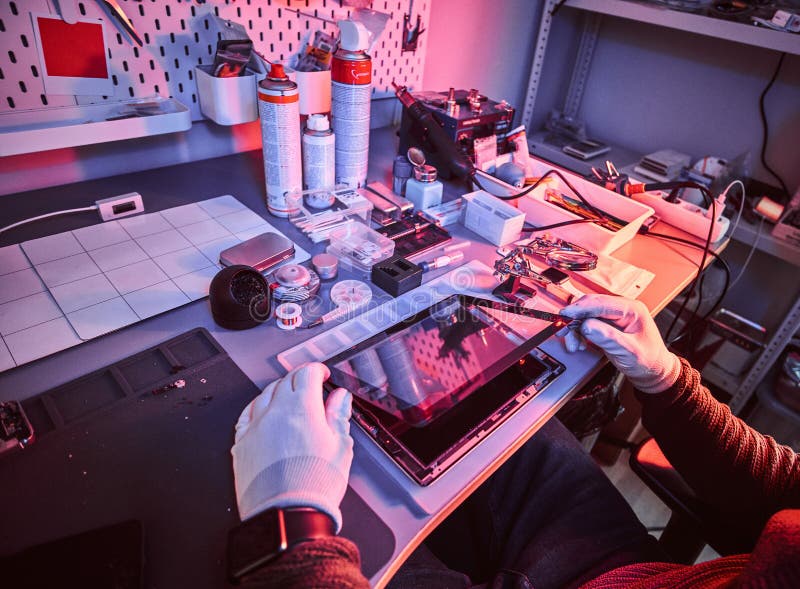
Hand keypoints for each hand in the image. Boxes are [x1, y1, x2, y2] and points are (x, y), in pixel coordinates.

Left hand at [231, 363, 352, 530]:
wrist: (287, 516)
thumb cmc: (314, 486)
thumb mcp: (340, 447)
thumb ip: (339, 416)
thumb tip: (340, 397)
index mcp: (302, 408)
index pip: (306, 374)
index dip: (317, 369)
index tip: (322, 374)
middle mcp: (275, 412)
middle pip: (285, 381)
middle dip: (299, 378)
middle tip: (309, 384)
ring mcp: (255, 427)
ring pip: (264, 395)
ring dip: (278, 391)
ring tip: (288, 398)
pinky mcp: (241, 444)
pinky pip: (245, 415)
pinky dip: (256, 407)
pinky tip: (262, 412)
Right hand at [560, 294, 680, 393]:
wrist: (653, 371)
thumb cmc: (648, 361)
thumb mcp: (629, 351)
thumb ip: (607, 337)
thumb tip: (587, 325)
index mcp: (632, 309)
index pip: (601, 303)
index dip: (581, 308)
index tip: (566, 315)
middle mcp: (622, 308)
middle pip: (591, 305)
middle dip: (575, 319)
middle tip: (563, 330)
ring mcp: (614, 315)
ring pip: (587, 314)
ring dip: (576, 327)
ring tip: (573, 344)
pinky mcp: (608, 323)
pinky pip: (588, 322)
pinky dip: (580, 332)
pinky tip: (579, 342)